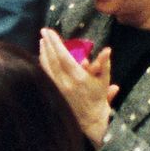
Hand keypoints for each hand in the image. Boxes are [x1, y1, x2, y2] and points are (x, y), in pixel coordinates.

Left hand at [38, 29, 116, 144]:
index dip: (55, 43)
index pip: (63, 56)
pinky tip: (41, 56)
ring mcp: (57, 87)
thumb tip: (107, 50)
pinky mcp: (53, 91)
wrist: (89, 119)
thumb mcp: (104, 80)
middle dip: (47, 44)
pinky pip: (45, 74)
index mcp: (78, 77)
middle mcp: (65, 82)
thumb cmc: (98, 98)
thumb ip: (104, 64)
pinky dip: (42, 63)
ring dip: (43, 52)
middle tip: (44, 31)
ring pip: (46, 66)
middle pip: (52, 59)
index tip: (50, 32)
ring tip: (42, 40)